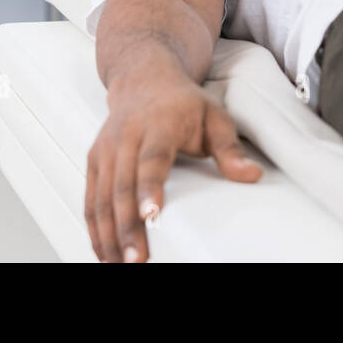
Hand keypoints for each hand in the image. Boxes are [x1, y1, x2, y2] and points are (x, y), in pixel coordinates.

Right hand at [85, 68, 262, 261]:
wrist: (144, 79)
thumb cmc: (183, 102)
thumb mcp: (215, 117)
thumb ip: (230, 149)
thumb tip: (251, 175)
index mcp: (158, 124)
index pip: (152, 158)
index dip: (150, 187)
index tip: (152, 215)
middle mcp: (126, 136)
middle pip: (123, 185)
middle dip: (127, 226)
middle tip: (136, 259)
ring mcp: (106, 149)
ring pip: (101, 196)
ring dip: (108, 234)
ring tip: (119, 264)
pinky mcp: (95, 160)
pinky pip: (90, 198)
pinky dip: (94, 228)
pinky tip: (104, 252)